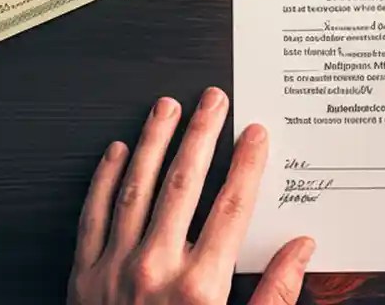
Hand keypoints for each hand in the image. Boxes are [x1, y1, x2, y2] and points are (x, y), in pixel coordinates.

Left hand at [68, 87, 313, 303]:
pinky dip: (104, 180)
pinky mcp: (82, 279)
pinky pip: (92, 216)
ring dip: (153, 141)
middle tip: (212, 99)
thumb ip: (275, 296)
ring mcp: (114, 271)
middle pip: (184, 184)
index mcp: (199, 288)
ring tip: (165, 107)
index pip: (232, 207)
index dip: (247, 163)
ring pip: (136, 188)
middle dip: (201, 134)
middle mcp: (155, 270)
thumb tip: (302, 249)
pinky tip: (117, 152)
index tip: (256, 133)